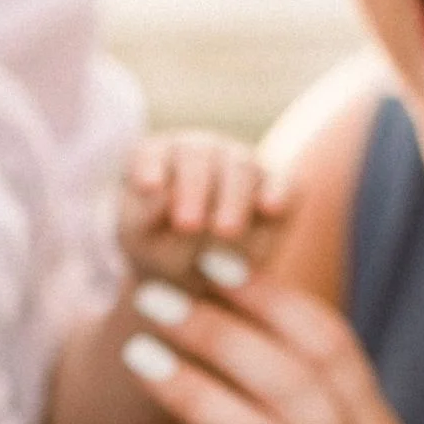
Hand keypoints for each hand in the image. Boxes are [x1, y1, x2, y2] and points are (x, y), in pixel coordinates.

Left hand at [119, 130, 290, 293]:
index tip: (147, 188)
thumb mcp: (144, 241)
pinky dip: (276, 191)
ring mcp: (239, 163)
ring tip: (225, 232)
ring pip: (240, 167)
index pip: (151, 153)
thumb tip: (164, 197)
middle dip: (193, 189)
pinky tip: (270, 208)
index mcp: (158, 156)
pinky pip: (279, 182)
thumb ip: (148, 218)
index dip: (150, 166)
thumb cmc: (160, 250)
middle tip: (187, 225)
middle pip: (198, 157)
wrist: (201, 272)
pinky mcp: (274, 185)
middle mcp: (200, 151)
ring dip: (232, 198)